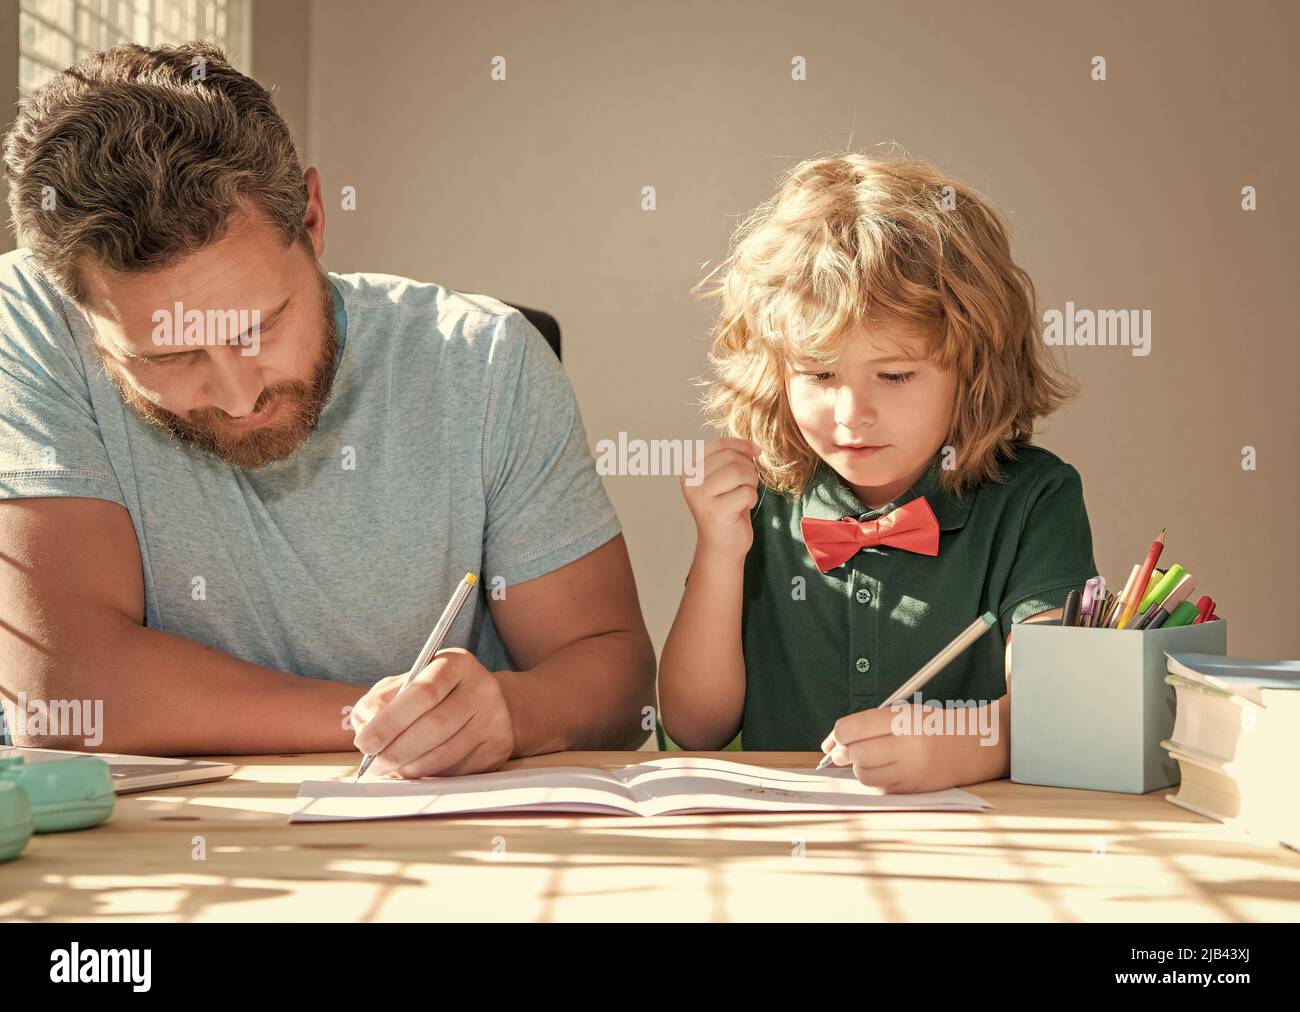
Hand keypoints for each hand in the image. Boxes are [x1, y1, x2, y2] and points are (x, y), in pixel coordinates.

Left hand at [350, 648, 514, 777]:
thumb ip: (380, 700)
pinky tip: (417, 769)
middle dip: (397, 750)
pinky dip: (432, 774)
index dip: (390, 721)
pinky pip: (459, 769)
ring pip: (447, 753)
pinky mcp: (499, 745)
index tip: (365, 742)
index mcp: (456, 663)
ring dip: (411, 767)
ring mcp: (495, 717)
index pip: (423, 693)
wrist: (485, 703)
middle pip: (435, 726)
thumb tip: (365, 728)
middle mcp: (482, 687)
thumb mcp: (407, 684)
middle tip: (374, 764)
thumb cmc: (436, 694)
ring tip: (392, 769)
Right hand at [682, 436, 760, 560]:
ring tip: (747, 493)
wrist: (722, 545)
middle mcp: (690, 481)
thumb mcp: (724, 478)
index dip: (742, 445)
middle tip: (748, 484)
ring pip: (738, 473)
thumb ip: (731, 459)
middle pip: (730, 458)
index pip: (718, 444)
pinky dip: (752, 498)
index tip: (757, 452)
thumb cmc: (727, 508)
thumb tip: (754, 447)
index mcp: (689, 469)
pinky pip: (745, 493)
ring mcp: (700, 496)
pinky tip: (744, 507)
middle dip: (748, 468)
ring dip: (751, 482)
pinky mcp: (714, 511)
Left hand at [820, 701, 985, 793]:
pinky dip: (875, 780)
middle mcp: (908, 746)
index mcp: (904, 719)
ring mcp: (912, 770)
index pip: (854, 728)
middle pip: (857, 754)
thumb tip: (831, 744)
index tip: (835, 738)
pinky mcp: (913, 790)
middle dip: (844, 753)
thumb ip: (868, 724)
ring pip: (864, 775)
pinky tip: (887, 770)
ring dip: (859, 768)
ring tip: (870, 759)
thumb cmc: (930, 727)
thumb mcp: (903, 714)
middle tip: (844, 751)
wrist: (970, 747)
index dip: (837, 735)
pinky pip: (879, 788)